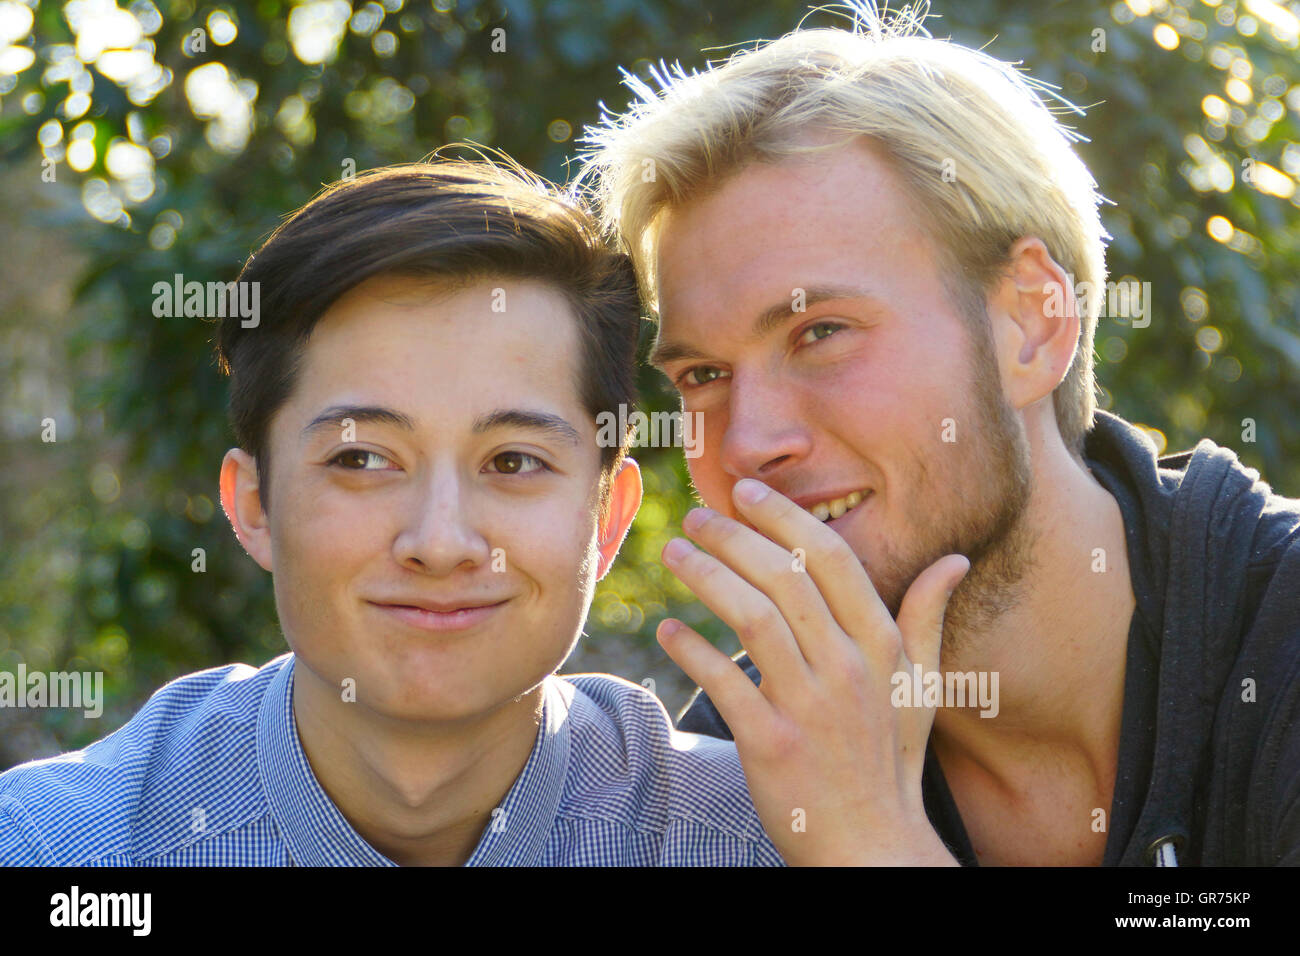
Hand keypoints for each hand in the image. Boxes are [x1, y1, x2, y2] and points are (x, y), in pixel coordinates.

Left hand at [657, 477, 968, 864]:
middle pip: (784, 576)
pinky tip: (668, 631)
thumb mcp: (920, 688)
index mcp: (882, 647)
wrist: (872, 846)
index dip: (786, 518)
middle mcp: (848, 668)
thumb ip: (926, 618)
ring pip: (752, 616)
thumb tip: (954, 558)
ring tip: (674, 554)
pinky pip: (724, 681)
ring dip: (705, 576)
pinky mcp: (772, 744)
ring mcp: (811, 706)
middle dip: (733, 536)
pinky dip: (691, 650)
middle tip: (696, 516)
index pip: (832, 559)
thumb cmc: (891, 760)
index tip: (746, 492)